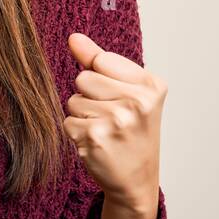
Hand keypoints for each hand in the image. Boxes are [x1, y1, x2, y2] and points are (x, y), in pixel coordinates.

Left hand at [63, 32, 166, 215]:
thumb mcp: (126, 91)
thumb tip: (73, 37)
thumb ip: (98, 60)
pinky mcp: (96, 138)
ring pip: (73, 101)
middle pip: (83, 78)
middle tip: (111, 118)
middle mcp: (138, 101)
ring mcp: (117, 120)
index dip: (101, 78)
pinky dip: (76, 133)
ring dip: (82, 116)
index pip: (100, 60)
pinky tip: (97, 143)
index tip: (119, 98)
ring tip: (105, 131)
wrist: (136, 180)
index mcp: (151, 85)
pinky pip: (67, 122)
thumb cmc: (131, 131)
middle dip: (89, 97)